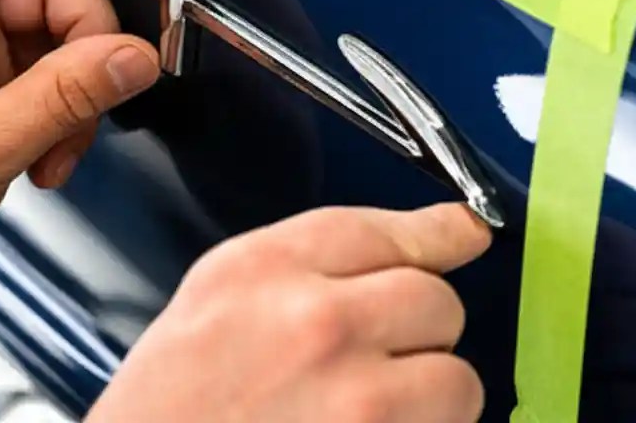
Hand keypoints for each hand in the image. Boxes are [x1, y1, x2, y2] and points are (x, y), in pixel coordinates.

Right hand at [87, 203, 491, 422]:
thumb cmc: (170, 407)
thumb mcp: (218, 294)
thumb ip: (317, 257)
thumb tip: (442, 234)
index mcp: (266, 271)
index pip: (388, 232)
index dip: (438, 235)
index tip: (465, 235)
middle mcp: (319, 326)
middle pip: (438, 302)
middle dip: (418, 330)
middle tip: (372, 357)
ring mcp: (357, 404)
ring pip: (458, 381)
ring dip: (428, 399)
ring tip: (366, 412)